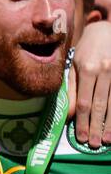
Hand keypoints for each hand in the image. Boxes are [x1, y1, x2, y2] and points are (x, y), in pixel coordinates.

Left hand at [68, 21, 110, 148]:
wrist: (108, 29)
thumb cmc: (87, 49)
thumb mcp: (73, 65)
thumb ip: (70, 89)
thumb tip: (67, 114)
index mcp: (88, 70)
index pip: (84, 102)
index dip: (83, 122)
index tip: (82, 137)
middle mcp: (105, 71)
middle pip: (100, 105)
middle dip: (97, 126)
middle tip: (95, 144)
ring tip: (108, 140)